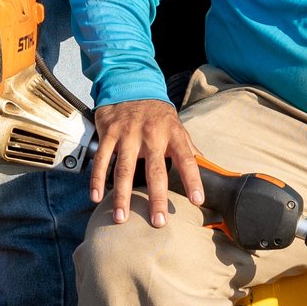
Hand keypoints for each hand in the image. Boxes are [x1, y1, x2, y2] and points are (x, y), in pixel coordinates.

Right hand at [90, 98, 204, 228]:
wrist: (130, 84)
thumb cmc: (157, 114)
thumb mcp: (177, 126)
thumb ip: (189, 149)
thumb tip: (210, 170)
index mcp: (172, 134)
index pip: (187, 159)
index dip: (193, 180)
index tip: (197, 200)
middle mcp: (151, 134)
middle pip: (155, 170)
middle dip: (157, 197)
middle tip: (158, 222)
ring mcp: (128, 134)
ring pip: (123, 169)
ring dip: (122, 195)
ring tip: (121, 218)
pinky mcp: (109, 132)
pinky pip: (101, 159)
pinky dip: (97, 179)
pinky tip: (96, 197)